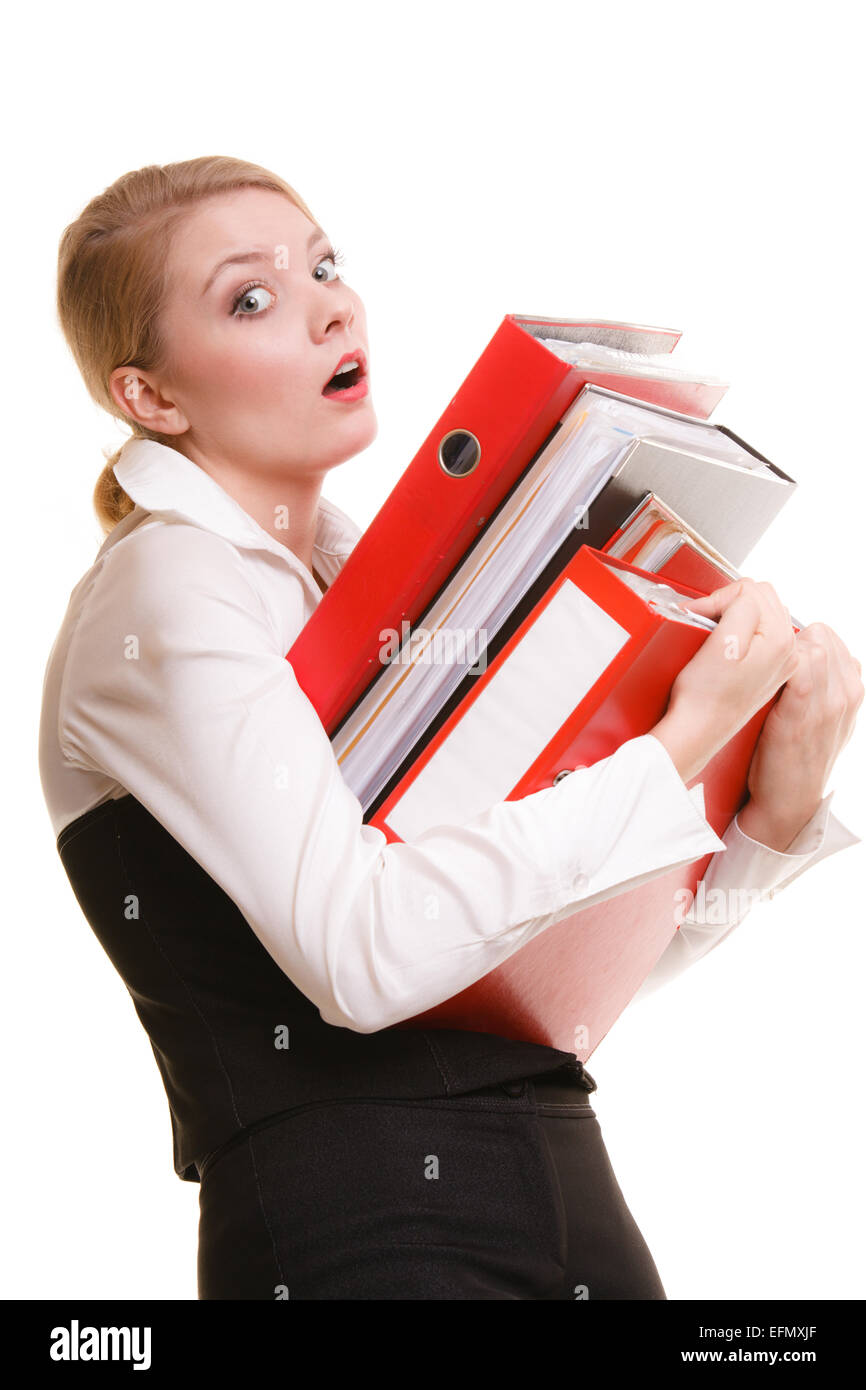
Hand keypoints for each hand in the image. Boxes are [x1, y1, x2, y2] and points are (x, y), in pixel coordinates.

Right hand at [650, 578, 798, 782]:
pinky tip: (723, 646)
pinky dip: (739, 631)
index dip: (718, 598)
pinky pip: (758, 634)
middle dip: (730, 604)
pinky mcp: (769, 669)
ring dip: (735, 616)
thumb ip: (741, 605)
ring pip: (760, 614)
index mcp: (781, 640)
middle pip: (761, 598)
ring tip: (713, 634)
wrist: (698, 732)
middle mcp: (788, 650)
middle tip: (706, 623)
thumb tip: (741, 594)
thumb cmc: (703, 697)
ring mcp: (781, 661)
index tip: (700, 617)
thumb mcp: (721, 640)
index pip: (751, 590)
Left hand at [736, 622, 863, 848]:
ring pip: (808, 645)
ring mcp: (829, 701)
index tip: (776, 656)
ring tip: (760, 673)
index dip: (798, 640)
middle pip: (818, 635)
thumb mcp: (826, 720)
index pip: (828, 637)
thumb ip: (824, 687)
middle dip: (787, 642)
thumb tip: (802, 657)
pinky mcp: (802, 711)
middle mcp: (847, 692)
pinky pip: (795, 665)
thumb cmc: (798, 758)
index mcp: (853, 689)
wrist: (789, 801)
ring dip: (778, 653)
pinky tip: (756, 680)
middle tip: (765, 663)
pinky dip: (773, 665)